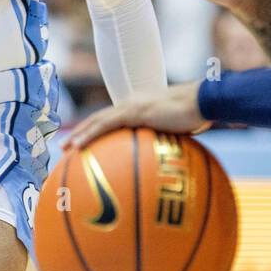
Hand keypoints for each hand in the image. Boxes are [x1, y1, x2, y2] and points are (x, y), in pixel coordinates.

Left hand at [59, 82, 208, 151]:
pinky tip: (78, 147)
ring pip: (97, 121)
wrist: (204, 102)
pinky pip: (105, 125)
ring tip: (65, 148)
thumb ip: (170, 145)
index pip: (113, 120)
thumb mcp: (180, 133)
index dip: (97, 131)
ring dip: (79, 134)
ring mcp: (131, 106)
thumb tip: (170, 168)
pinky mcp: (134, 111)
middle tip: (66, 148)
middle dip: (81, 133)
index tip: (85, 144)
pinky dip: (89, 135)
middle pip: (99, 119)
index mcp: (140, 108)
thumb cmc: (197, 117)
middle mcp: (131, 104)